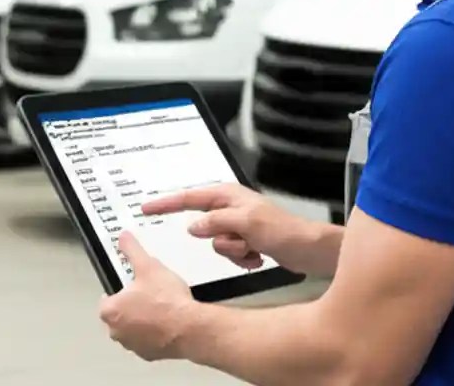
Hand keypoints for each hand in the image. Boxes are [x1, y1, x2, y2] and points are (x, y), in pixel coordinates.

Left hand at [99, 231, 197, 360]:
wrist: (189, 328)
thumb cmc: (167, 303)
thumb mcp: (148, 266)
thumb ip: (132, 250)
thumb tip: (124, 239)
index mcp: (111, 311)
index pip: (106, 297)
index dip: (119, 289)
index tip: (131, 285)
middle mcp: (117, 332)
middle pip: (119, 313)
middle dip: (132, 304)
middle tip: (149, 293)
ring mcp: (133, 345)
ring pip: (134, 328)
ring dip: (143, 320)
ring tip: (162, 306)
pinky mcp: (149, 354)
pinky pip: (148, 340)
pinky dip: (156, 332)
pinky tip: (170, 321)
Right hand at [142, 183, 337, 276]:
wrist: (307, 249)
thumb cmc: (282, 230)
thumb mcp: (245, 223)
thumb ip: (216, 222)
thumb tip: (193, 227)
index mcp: (228, 195)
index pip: (189, 197)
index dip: (166, 203)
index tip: (146, 207)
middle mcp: (230, 208)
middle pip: (205, 227)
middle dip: (222, 241)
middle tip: (243, 242)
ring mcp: (237, 226)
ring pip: (217, 244)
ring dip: (235, 252)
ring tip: (254, 249)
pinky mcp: (245, 241)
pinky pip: (229, 254)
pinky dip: (243, 259)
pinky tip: (259, 256)